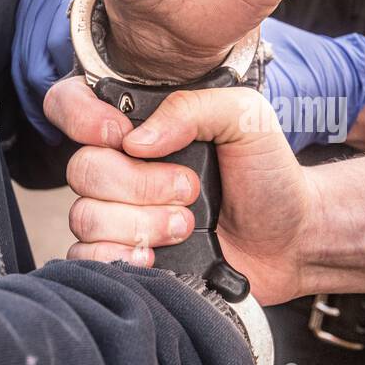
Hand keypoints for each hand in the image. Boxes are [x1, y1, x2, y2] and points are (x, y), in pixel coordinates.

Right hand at [44, 78, 314, 305]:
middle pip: (82, 169)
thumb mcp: (246, 118)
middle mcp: (122, 168)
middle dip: (138, 184)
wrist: (292, 239)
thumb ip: (193, 108)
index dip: (80, 118)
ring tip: (185, 226)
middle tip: (189, 191)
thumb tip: (137, 138)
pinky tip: (156, 257)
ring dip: (140, 224)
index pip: (72, 105)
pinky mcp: (124, 258)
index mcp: (143, 127)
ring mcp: (120, 215)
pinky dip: (119, 257)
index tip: (121, 135)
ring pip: (84, 216)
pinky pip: (85, 258)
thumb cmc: (270, 175)